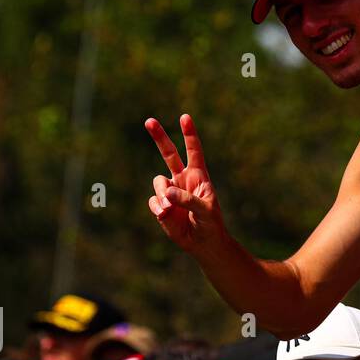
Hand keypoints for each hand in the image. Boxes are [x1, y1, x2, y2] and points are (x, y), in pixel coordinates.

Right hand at [144, 113, 225, 255]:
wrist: (202, 242)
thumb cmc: (210, 223)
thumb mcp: (205, 210)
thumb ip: (187, 199)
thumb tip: (167, 192)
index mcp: (199, 175)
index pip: (193, 150)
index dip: (189, 134)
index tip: (185, 117)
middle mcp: (183, 179)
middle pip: (169, 153)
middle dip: (159, 137)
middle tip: (149, 120)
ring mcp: (170, 191)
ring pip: (158, 182)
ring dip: (162, 194)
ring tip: (169, 209)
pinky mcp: (161, 205)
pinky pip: (153, 200)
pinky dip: (157, 207)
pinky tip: (164, 215)